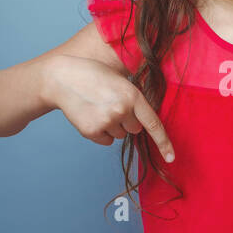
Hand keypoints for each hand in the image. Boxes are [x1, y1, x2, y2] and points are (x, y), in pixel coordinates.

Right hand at [47, 54, 175, 161]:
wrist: (62, 78)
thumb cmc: (92, 75)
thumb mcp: (119, 79)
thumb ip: (133, 98)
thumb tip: (142, 121)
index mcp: (132, 95)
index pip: (153, 124)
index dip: (164, 143)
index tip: (171, 157)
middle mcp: (122, 110)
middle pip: (135, 129)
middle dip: (126, 120)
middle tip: (110, 103)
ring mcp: (106, 121)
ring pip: (119, 135)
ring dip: (112, 126)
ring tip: (98, 107)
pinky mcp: (92, 131)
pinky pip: (106, 140)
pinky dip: (100, 133)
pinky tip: (90, 115)